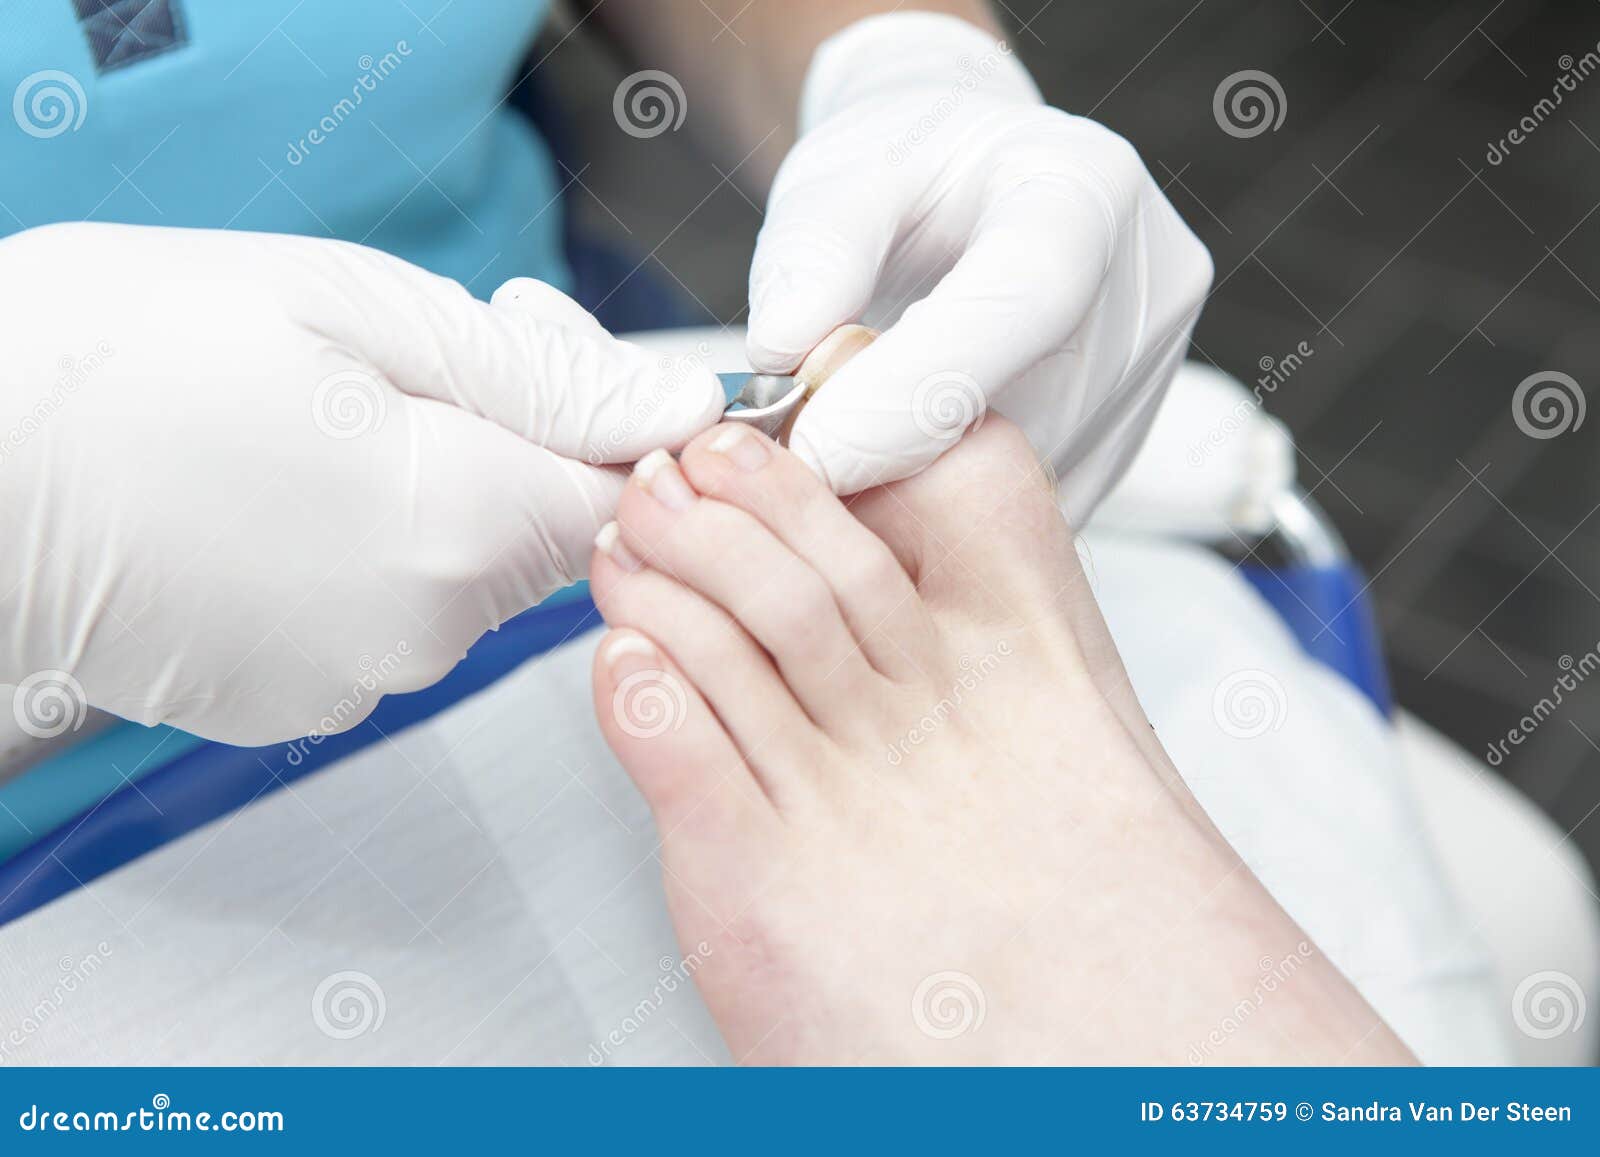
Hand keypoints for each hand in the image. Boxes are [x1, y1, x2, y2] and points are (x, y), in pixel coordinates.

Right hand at [0, 223, 721, 744]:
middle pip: (545, 537)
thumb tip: (676, 413)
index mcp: (458, 526)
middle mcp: (422, 634)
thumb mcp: (360, 310)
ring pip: (461, 579)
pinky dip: (363, 556)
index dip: (611, 422)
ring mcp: (351, 682)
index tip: (557, 362)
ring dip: (434, 495)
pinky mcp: (290, 702)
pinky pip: (383, 621)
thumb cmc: (123, 354)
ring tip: (329, 416)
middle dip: (514, 444)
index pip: (632, 497)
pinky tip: (284, 489)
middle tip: (428, 358)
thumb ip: (544, 377)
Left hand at [747, 12, 1212, 523]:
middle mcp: (1146, 286)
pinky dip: (953, 513)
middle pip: (1027, 415)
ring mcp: (1147, 376)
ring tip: (842, 447)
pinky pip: (1032, 511)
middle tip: (801, 457)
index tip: (814, 450)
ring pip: (1030, 483)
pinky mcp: (1124, 443)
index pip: (1024, 300)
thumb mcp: (841, 173)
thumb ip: (812, 251)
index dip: (915, 389)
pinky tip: (895, 470)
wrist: (972, 185)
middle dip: (900, 455)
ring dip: (924, 498)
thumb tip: (785, 351)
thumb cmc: (903, 169)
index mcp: (1084, 189)